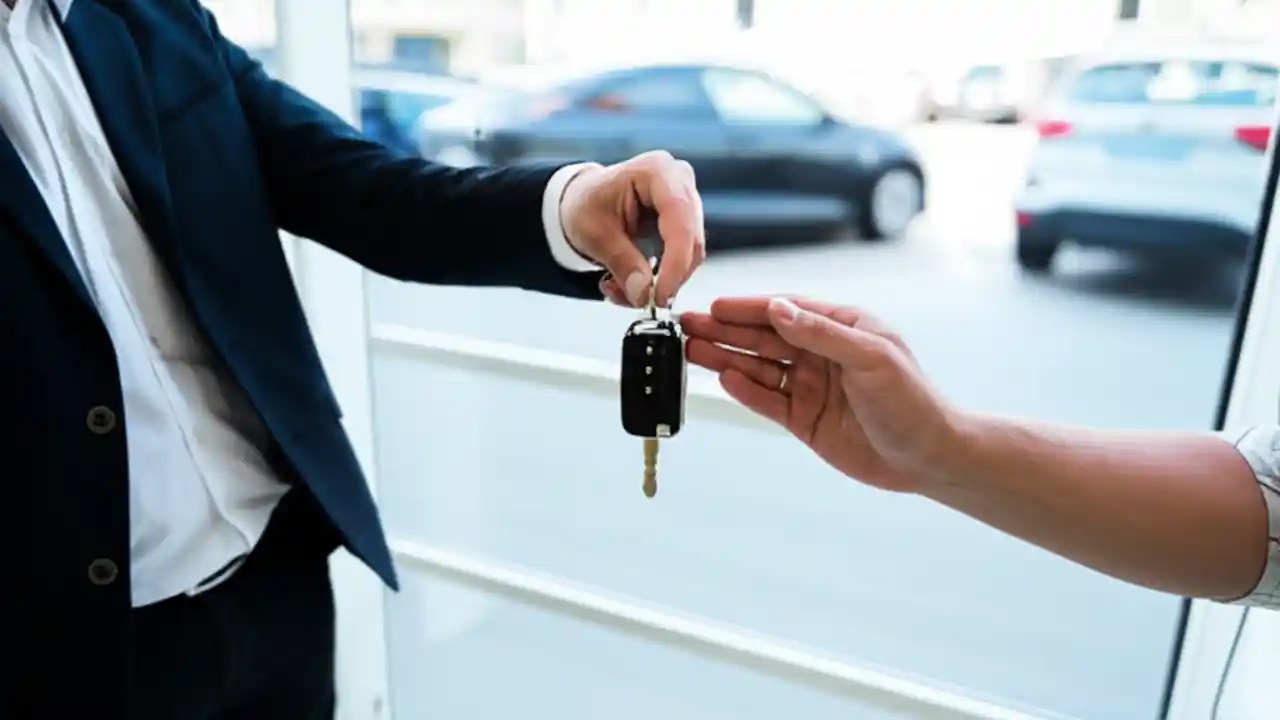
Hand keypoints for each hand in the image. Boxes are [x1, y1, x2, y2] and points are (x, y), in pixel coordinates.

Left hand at [559, 151, 704, 307]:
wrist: (584, 201)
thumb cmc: (586, 204)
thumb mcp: (594, 234)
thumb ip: (622, 263)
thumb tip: (644, 294)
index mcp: (658, 172)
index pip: (680, 220)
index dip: (675, 262)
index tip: (661, 294)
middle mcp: (680, 182)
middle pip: (691, 241)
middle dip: (666, 278)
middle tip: (640, 300)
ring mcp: (686, 203)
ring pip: (690, 256)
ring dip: (661, 282)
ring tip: (623, 289)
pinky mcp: (684, 224)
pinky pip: (682, 260)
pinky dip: (659, 279)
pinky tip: (631, 283)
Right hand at [680, 296, 960, 491]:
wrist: (928, 457)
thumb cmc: (912, 402)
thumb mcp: (870, 358)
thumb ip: (821, 333)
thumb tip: (779, 308)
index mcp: (843, 327)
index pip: (787, 311)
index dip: (750, 308)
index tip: (716, 306)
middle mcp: (822, 354)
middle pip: (765, 337)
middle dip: (726, 331)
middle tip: (688, 325)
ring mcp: (811, 387)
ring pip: (759, 367)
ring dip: (726, 358)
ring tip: (692, 350)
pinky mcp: (805, 419)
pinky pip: (767, 400)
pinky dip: (745, 390)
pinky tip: (723, 378)